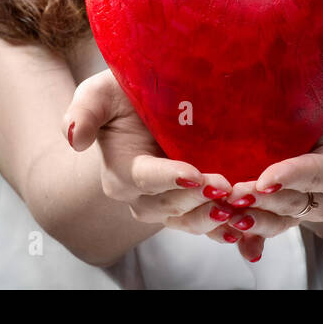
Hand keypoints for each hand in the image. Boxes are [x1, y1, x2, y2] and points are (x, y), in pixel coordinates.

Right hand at [62, 69, 239, 236]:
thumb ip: (84, 111)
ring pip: (192, 221)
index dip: (170, 179)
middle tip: (229, 188)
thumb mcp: (99, 92)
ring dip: (216, 217)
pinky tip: (249, 229)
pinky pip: (209, 226)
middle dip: (201, 199)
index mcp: (121, 172)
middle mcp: (143, 197)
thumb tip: (74, 138)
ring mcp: (170, 205)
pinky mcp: (193, 206)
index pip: (146, 179)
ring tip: (241, 206)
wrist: (144, 105)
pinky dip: (229, 230)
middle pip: (173, 206)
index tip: (195, 174)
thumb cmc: (123, 94)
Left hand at [204, 78, 322, 260]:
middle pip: (295, 204)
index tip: (269, 176)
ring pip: (273, 215)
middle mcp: (317, 186)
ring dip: (248, 217)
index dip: (297, 178)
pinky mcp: (265, 186)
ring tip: (221, 207)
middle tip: (235, 193)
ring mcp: (289, 190)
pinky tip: (220, 228)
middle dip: (266, 203)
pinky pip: (255, 213)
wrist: (320, 81)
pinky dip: (240, 228)